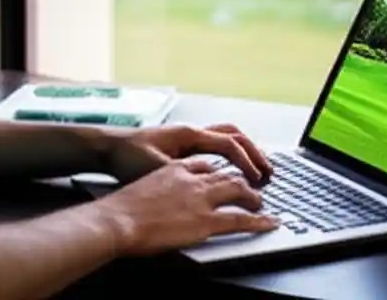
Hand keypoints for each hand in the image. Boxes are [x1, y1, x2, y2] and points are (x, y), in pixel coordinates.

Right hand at [98, 157, 279, 256]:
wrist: (117, 220)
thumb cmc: (119, 209)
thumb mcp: (138, 189)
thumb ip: (154, 190)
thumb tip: (153, 202)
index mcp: (172, 169)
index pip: (202, 165)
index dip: (214, 172)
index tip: (219, 176)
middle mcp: (190, 179)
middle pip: (225, 174)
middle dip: (241, 181)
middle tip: (249, 189)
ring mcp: (201, 199)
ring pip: (238, 190)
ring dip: (253, 197)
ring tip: (261, 203)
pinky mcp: (207, 220)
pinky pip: (241, 219)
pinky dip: (259, 221)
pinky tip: (269, 222)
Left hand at [106, 123, 272, 186]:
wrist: (105, 148)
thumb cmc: (126, 156)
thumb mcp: (156, 168)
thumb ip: (184, 174)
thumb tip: (210, 180)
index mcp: (188, 134)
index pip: (229, 144)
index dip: (247, 162)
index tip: (258, 180)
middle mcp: (190, 132)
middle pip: (233, 135)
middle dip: (254, 153)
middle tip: (268, 173)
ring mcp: (185, 137)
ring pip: (224, 138)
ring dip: (243, 152)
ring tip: (256, 171)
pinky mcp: (180, 146)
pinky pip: (213, 146)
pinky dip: (229, 155)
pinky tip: (230, 171)